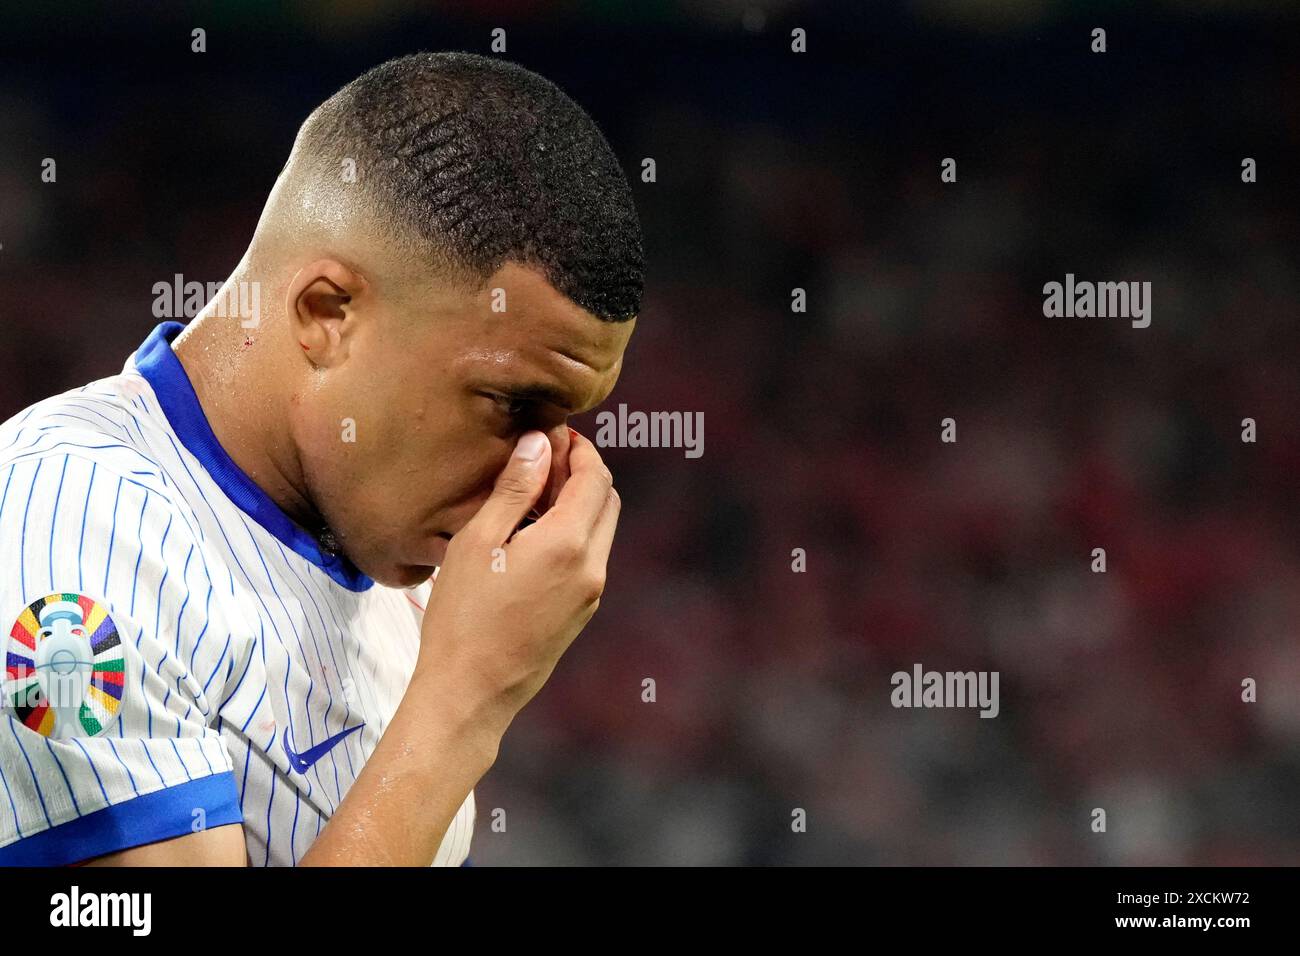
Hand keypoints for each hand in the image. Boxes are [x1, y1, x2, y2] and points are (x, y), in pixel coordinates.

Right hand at [416, 428, 619, 738]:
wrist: (471, 691)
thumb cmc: (463, 616)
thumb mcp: (479, 540)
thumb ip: (515, 488)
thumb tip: (541, 443)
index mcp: (570, 543)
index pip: (594, 476)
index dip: (578, 448)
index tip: (551, 434)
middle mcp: (592, 568)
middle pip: (606, 500)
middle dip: (582, 472)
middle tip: (541, 459)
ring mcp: (591, 594)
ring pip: (601, 530)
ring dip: (578, 503)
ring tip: (531, 494)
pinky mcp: (581, 613)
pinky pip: (589, 558)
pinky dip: (573, 533)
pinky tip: (532, 534)